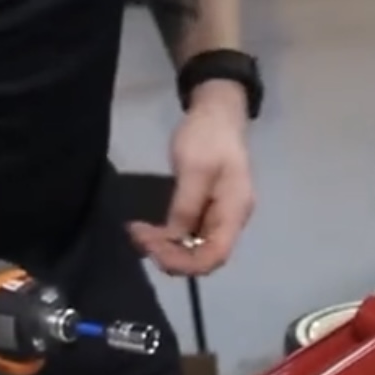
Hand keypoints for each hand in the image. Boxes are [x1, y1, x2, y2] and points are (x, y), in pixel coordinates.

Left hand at [128, 85, 255, 276]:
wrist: (217, 111)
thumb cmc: (207, 136)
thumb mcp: (194, 168)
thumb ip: (186, 207)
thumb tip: (174, 238)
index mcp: (235, 211)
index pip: (216, 255)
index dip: (185, 263)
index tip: (153, 249)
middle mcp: (231, 219)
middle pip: (204, 255)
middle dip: (170, 254)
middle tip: (138, 237)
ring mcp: (220, 214)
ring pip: (195, 246)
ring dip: (167, 246)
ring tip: (139, 233)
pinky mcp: (207, 207)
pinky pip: (190, 232)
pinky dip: (169, 235)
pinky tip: (150, 229)